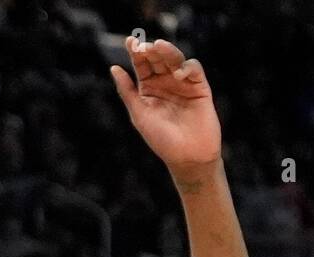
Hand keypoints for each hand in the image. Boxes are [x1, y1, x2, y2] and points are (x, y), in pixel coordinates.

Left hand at [111, 37, 221, 172]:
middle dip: (150, 50)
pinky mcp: (200, 87)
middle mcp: (165, 84)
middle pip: (157, 60)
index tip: (129, 42)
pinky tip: (177, 74)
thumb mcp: (139, 115)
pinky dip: (186, 67)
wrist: (187, 156)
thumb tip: (113, 68)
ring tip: (158, 47)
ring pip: (175, 60)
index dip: (135, 53)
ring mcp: (183, 84)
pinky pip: (194, 69)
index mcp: (148, 89)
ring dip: (167, 51)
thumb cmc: (161, 139)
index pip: (141, 66)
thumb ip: (127, 92)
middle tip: (144, 45)